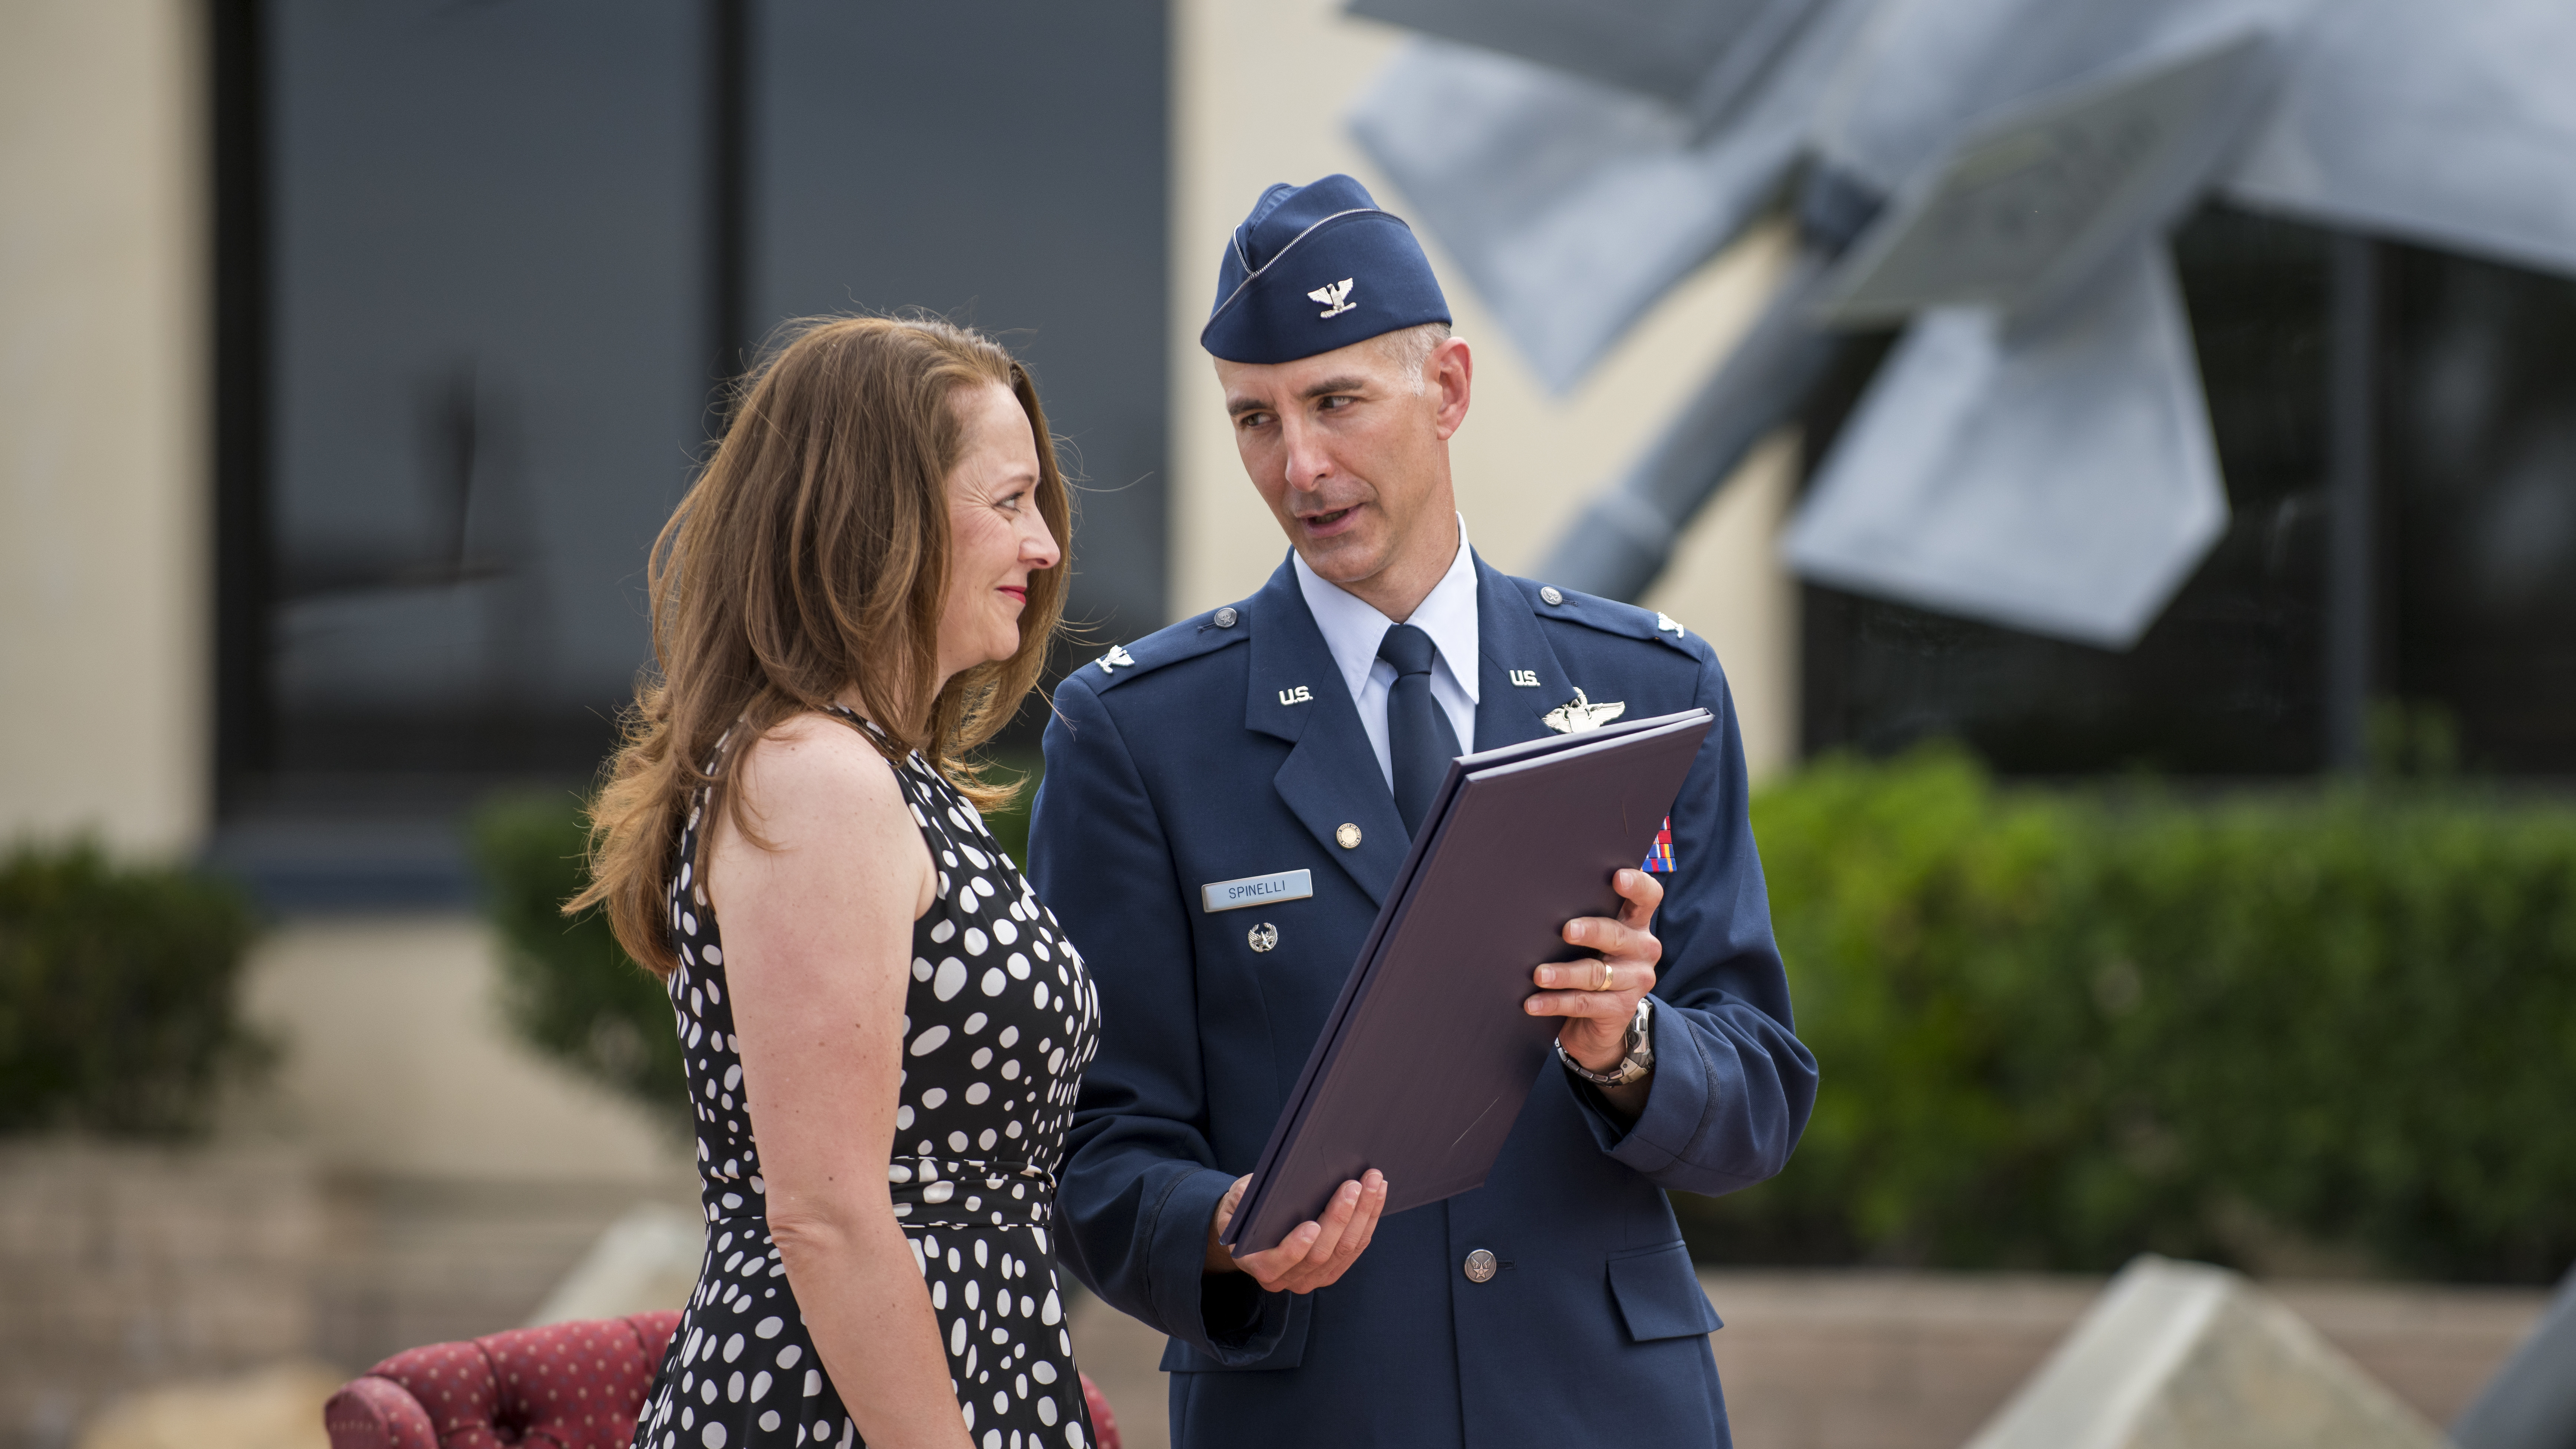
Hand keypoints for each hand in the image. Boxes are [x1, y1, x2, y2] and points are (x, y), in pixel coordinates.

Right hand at [1204, 1170, 1387, 1293]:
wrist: (1251, 1231)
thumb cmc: (1245, 1211)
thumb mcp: (1238, 1200)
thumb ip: (1248, 1196)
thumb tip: (1274, 1183)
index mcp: (1258, 1264)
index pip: (1277, 1262)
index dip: (1295, 1247)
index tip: (1312, 1225)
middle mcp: (1286, 1278)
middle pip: (1320, 1253)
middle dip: (1341, 1217)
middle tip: (1354, 1185)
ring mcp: (1311, 1278)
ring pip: (1344, 1250)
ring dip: (1363, 1215)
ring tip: (1373, 1183)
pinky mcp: (1331, 1271)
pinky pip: (1355, 1249)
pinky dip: (1368, 1221)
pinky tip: (1376, 1196)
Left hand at [1525, 867, 1661, 1072]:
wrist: (1598, 1021)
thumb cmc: (1589, 963)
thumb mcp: (1593, 940)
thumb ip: (1581, 916)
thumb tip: (1539, 897)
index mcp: (1636, 924)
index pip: (1648, 897)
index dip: (1637, 885)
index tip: (1618, 877)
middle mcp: (1642, 950)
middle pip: (1617, 935)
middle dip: (1591, 931)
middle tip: (1566, 930)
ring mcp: (1635, 981)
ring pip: (1596, 974)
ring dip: (1564, 974)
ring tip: (1538, 974)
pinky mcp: (1620, 1009)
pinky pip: (1583, 1003)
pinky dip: (1554, 1002)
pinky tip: (1533, 1002)